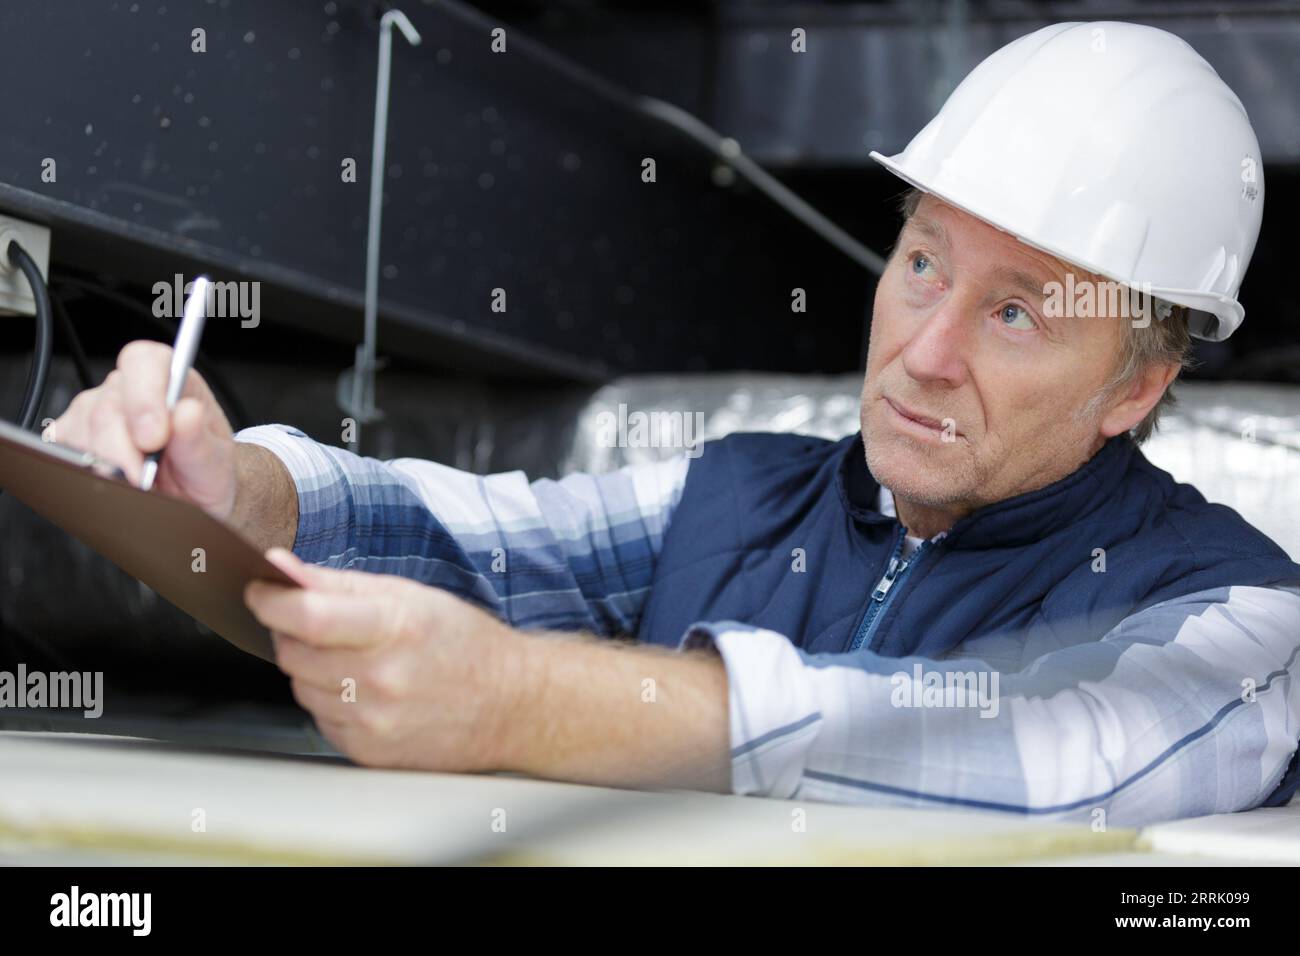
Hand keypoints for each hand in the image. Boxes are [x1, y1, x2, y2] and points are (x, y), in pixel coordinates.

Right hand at [49, 340, 237, 518]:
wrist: (192, 495)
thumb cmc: (205, 469)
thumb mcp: (214, 460)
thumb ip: (199, 438)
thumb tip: (188, 413)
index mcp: (171, 379)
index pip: (144, 361)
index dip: (144, 396)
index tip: (153, 438)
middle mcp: (129, 388)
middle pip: (107, 406)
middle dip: (124, 450)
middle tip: (144, 478)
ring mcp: (95, 409)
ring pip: (82, 429)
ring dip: (108, 464)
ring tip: (139, 481)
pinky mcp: (71, 434)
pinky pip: (64, 447)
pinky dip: (87, 469)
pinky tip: (115, 479)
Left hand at [245, 548, 520, 771]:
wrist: (511, 705)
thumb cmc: (463, 644)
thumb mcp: (409, 596)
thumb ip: (337, 583)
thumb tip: (281, 568)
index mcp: (394, 628)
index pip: (306, 616)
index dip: (270, 600)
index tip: (260, 591)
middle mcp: (381, 680)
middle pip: (293, 653)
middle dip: (293, 632)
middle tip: (322, 624)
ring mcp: (374, 722)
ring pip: (300, 687)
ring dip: (312, 669)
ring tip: (357, 659)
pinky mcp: (369, 752)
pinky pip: (320, 719)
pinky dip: (331, 701)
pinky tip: (367, 691)